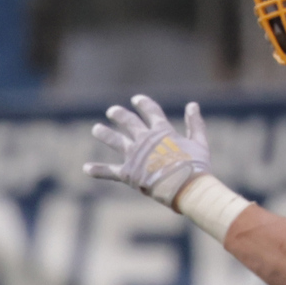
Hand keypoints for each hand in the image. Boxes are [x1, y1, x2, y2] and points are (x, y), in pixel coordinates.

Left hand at [83, 95, 212, 208]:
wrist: (185, 185)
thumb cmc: (196, 166)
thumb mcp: (199, 142)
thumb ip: (195, 123)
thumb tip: (192, 105)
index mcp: (163, 131)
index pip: (151, 111)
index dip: (143, 104)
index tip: (136, 99)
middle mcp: (145, 140)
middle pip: (129, 122)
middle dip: (119, 115)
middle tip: (111, 111)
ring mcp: (134, 156)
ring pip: (115, 141)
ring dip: (104, 133)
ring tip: (96, 129)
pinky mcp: (127, 173)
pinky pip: (109, 171)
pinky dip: (98, 170)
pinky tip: (86, 168)